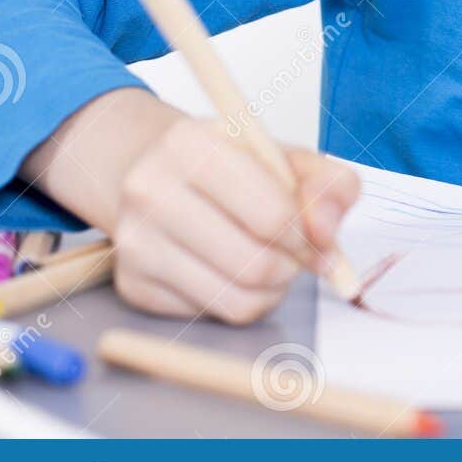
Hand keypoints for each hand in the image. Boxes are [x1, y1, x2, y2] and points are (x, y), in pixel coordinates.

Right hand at [111, 118, 360, 323]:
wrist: (162, 177)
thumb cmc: (235, 167)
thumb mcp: (289, 158)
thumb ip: (329, 185)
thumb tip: (326, 232)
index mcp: (190, 145)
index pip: (273, 216)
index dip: (309, 238)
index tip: (317, 239)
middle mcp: (149, 191)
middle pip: (256, 264)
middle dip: (293, 267)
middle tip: (298, 255)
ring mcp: (134, 242)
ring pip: (236, 298)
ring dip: (273, 290)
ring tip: (273, 263)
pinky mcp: (132, 285)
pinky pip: (212, 315)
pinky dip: (241, 302)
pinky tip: (237, 274)